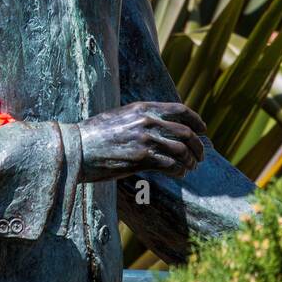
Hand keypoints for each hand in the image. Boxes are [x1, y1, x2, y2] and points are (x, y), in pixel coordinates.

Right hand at [78, 101, 205, 182]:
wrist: (78, 147)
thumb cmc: (97, 134)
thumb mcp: (122, 116)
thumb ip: (142, 118)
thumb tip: (161, 125)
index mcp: (143, 107)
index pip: (180, 110)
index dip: (196, 120)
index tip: (203, 130)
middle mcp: (147, 121)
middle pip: (186, 132)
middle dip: (198, 146)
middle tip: (201, 156)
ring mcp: (145, 140)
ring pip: (181, 150)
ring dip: (190, 161)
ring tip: (190, 168)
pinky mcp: (140, 159)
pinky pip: (170, 165)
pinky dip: (179, 170)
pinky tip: (178, 174)